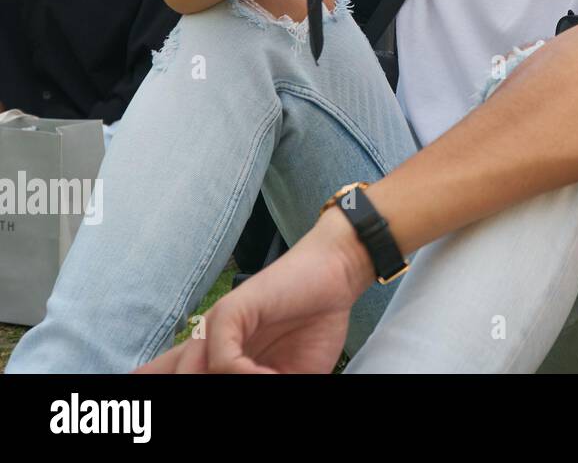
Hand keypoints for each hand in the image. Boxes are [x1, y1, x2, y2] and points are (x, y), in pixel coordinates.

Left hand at [135, 210, 372, 373]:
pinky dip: (247, 375)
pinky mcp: (228, 311)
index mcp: (215, 361)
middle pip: (171, 376)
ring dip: (224, 384)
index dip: (154, 388)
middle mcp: (205, 345)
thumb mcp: (287, 374)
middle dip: (183, 386)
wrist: (336, 275)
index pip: (168, 375)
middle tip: (256, 375)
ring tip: (268, 376)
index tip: (150, 393)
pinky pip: (223, 360)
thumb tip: (245, 381)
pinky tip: (270, 374)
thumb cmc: (313, 323)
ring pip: (190, 375)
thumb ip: (257, 382)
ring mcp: (213, 327)